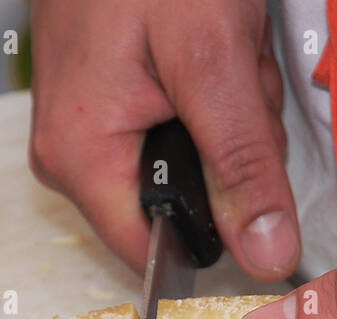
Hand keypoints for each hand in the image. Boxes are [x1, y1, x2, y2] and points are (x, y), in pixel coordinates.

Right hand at [28, 0, 299, 279]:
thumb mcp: (215, 60)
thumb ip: (243, 166)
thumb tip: (266, 255)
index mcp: (82, 157)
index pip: (154, 253)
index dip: (219, 234)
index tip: (257, 180)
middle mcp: (71, 153)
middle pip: (178, 204)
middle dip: (232, 150)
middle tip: (239, 76)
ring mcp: (85, 124)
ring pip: (187, 162)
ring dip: (229, 113)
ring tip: (224, 46)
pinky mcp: (106, 97)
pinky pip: (176, 124)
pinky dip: (212, 91)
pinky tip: (212, 44)